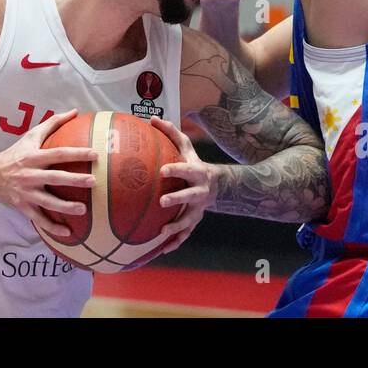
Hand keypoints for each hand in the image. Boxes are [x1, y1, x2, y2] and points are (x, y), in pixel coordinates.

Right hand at [0, 109, 96, 239]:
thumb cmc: (15, 154)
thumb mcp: (31, 136)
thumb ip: (52, 123)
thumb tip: (74, 112)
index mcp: (34, 157)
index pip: (58, 154)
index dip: (76, 153)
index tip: (95, 155)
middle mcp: (31, 175)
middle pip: (55, 178)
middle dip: (74, 180)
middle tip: (93, 181)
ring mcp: (27, 193)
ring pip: (48, 201)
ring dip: (66, 206)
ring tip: (83, 209)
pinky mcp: (23, 207)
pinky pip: (39, 220)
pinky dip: (53, 227)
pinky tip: (68, 232)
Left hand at [151, 116, 216, 255]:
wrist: (216, 185)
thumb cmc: (193, 162)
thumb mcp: (186, 147)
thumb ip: (171, 133)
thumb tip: (152, 118)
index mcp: (197, 172)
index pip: (186, 170)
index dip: (176, 169)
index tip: (162, 170)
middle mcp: (200, 192)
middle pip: (189, 196)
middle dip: (177, 199)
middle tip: (162, 202)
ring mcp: (198, 208)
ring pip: (189, 219)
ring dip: (177, 227)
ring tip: (162, 232)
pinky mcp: (195, 220)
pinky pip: (186, 234)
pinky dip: (176, 242)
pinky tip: (162, 249)